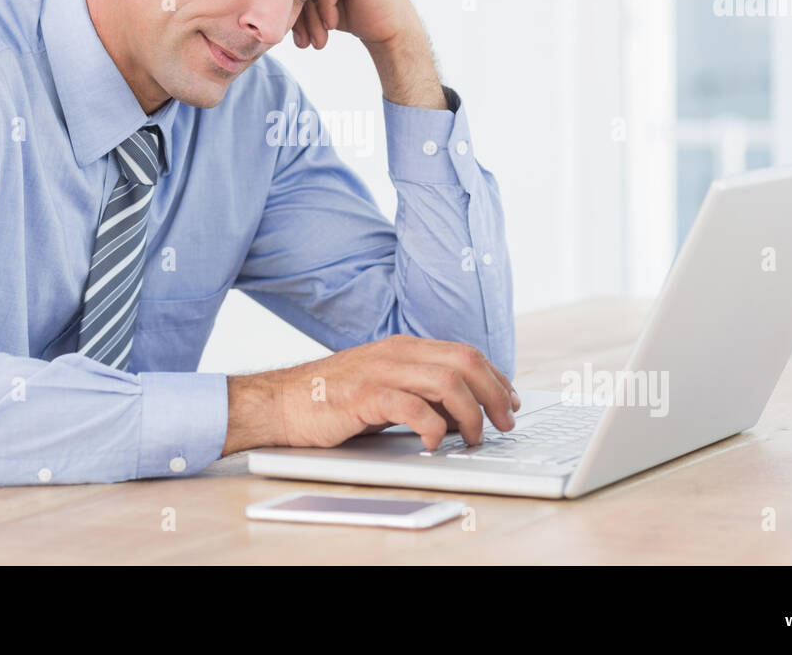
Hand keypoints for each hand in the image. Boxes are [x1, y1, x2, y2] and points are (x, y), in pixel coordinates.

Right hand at [264, 334, 521, 451]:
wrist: (280, 402)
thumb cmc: (330, 398)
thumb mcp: (384, 389)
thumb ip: (421, 393)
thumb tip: (462, 412)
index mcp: (404, 347)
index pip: (466, 354)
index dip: (496, 378)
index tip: (510, 402)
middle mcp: (397, 353)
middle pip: (465, 363)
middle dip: (494, 394)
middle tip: (504, 424)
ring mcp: (381, 372)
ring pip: (448, 383)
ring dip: (471, 415)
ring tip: (472, 439)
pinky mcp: (364, 396)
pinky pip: (413, 407)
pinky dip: (433, 427)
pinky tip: (434, 443)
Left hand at [292, 0, 418, 50]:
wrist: (388, 29)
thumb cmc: (349, 17)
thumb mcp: (313, 4)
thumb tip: (252, 8)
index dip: (289, 8)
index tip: (294, 37)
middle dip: (299, 14)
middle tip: (301, 42)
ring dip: (310, 14)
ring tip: (312, 40)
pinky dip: (326, 4)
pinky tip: (331, 24)